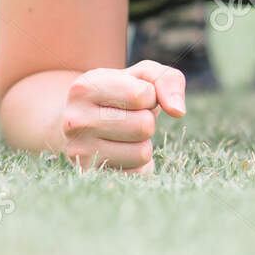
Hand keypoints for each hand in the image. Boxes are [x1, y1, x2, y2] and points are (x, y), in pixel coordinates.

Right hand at [61, 60, 185, 174]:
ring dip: (142, 143)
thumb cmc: (118, 95)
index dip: (149, 96)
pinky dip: (137, 163)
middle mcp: (75, 121)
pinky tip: (118, 153)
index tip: (131, 96)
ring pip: (143, 152)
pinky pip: (138, 174)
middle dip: (146, 120)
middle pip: (144, 125)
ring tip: (121, 135)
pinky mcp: (91, 178)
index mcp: (84, 88)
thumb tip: (178, 111)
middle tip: (126, 117)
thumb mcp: (141, 76)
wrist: (81, 124)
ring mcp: (80, 153)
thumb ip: (167, 80)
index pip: (142, 95)